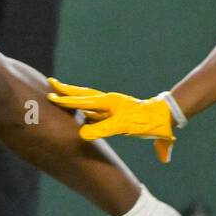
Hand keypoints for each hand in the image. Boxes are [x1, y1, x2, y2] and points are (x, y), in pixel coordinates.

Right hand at [47, 79, 176, 162]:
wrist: (164, 117)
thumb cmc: (145, 121)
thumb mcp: (123, 127)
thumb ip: (102, 129)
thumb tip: (81, 133)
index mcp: (108, 102)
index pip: (83, 101)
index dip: (66, 100)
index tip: (51, 96)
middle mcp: (108, 101)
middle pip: (82, 94)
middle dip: (66, 90)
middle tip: (51, 82)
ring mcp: (111, 107)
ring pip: (87, 100)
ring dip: (73, 97)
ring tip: (60, 94)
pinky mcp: (114, 113)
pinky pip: (93, 110)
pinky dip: (83, 109)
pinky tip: (78, 114)